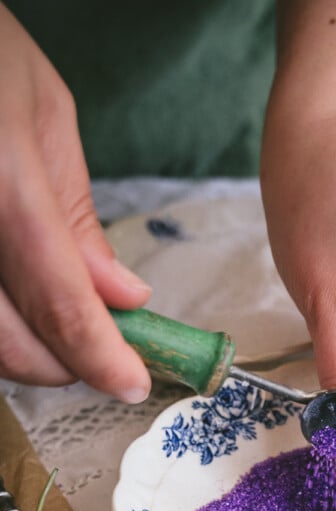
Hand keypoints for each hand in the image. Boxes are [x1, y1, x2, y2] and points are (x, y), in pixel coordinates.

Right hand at [0, 5, 151, 399]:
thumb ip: (77, 217)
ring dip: (24, 350)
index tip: (133, 383)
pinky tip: (20, 306)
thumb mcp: (43, 114)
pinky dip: (0, 322)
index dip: (100, 356)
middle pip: (7, 342)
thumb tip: (123, 298)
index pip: (58, 300)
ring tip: (61, 328)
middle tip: (101, 358)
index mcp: (1, 178)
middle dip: (61, 366)